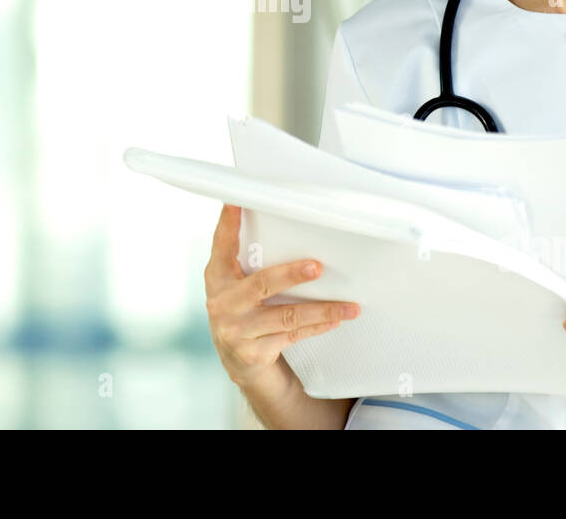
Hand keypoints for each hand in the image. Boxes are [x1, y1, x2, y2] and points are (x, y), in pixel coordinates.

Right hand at [203, 204, 361, 392]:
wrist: (238, 363)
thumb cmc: (243, 313)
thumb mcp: (237, 286)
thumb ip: (248, 262)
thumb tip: (285, 226)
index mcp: (218, 278)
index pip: (223, 245)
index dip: (228, 223)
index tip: (237, 202)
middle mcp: (223, 303)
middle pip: (262, 284)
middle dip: (291, 275)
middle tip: (317, 267)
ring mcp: (237, 330)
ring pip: (287, 316)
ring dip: (322, 309)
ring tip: (348, 305)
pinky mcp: (254, 352)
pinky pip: (294, 335)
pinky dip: (317, 326)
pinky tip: (336, 320)